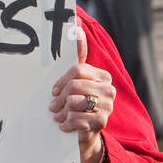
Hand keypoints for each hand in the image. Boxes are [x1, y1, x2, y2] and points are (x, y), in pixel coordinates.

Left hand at [49, 24, 113, 162]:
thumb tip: (75, 27)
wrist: (84, 135)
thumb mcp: (74, 82)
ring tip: (59, 116)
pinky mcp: (102, 123)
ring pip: (75, 102)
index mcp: (102, 76)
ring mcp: (108, 107)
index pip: (77, 70)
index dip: (61, 82)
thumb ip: (76, 57)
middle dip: (60, 98)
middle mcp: (109, 90)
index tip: (53, 91)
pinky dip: (66, 123)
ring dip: (62, 112)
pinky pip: (77, 119)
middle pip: (74, 86)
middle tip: (53, 107)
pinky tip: (64, 125)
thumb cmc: (76, 105)